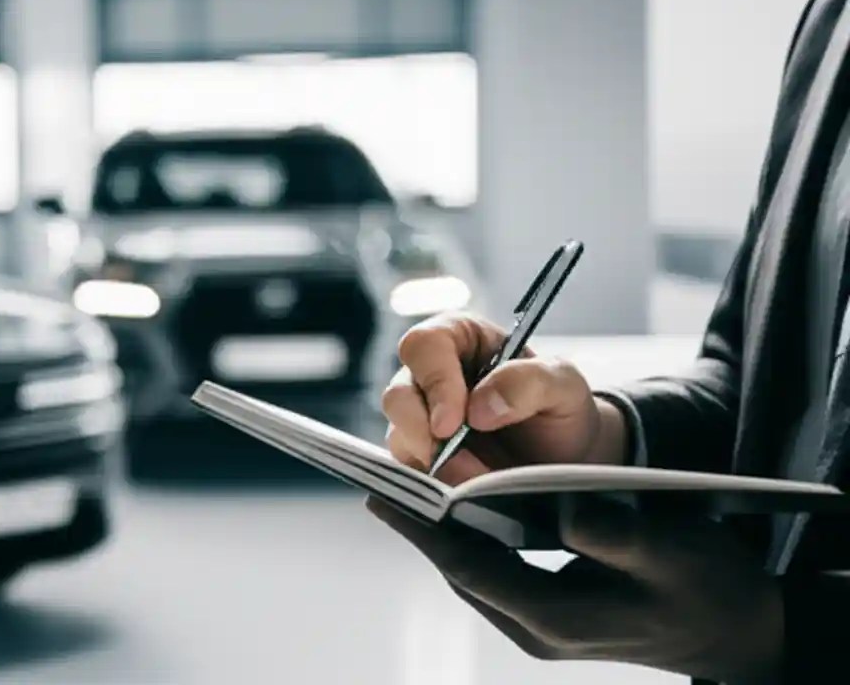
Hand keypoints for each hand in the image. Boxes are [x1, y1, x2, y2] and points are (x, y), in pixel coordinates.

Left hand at [367, 496, 782, 680]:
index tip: (381, 494)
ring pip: (473, 577)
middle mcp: (538, 631)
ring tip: (403, 493)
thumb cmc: (710, 586)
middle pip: (460, 573)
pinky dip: (470, 545)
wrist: (740, 632)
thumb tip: (564, 511)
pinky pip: (493, 579)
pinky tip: (458, 514)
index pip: (468, 567)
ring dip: (441, 537)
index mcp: (557, 616)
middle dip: (419, 529)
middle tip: (376, 484)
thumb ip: (615, 534)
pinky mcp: (551, 622)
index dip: (422, 529)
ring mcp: (542, 632)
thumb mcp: (670, 551)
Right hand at [382, 313, 628, 483]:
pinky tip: (465, 490)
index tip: (453, 422)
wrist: (565, 457)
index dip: (434, 381)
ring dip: (432, 462)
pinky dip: (434, 484)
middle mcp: (431, 376)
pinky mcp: (421, 458)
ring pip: (397, 435)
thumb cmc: (560, 407)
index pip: (424, 345)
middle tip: (454, 456)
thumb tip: (480, 406)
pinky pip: (409, 471)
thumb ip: (528, 381)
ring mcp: (421, 419)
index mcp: (459, 339)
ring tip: (474, 479)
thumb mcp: (563, 384)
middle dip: (421, 430)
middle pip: (397, 394)